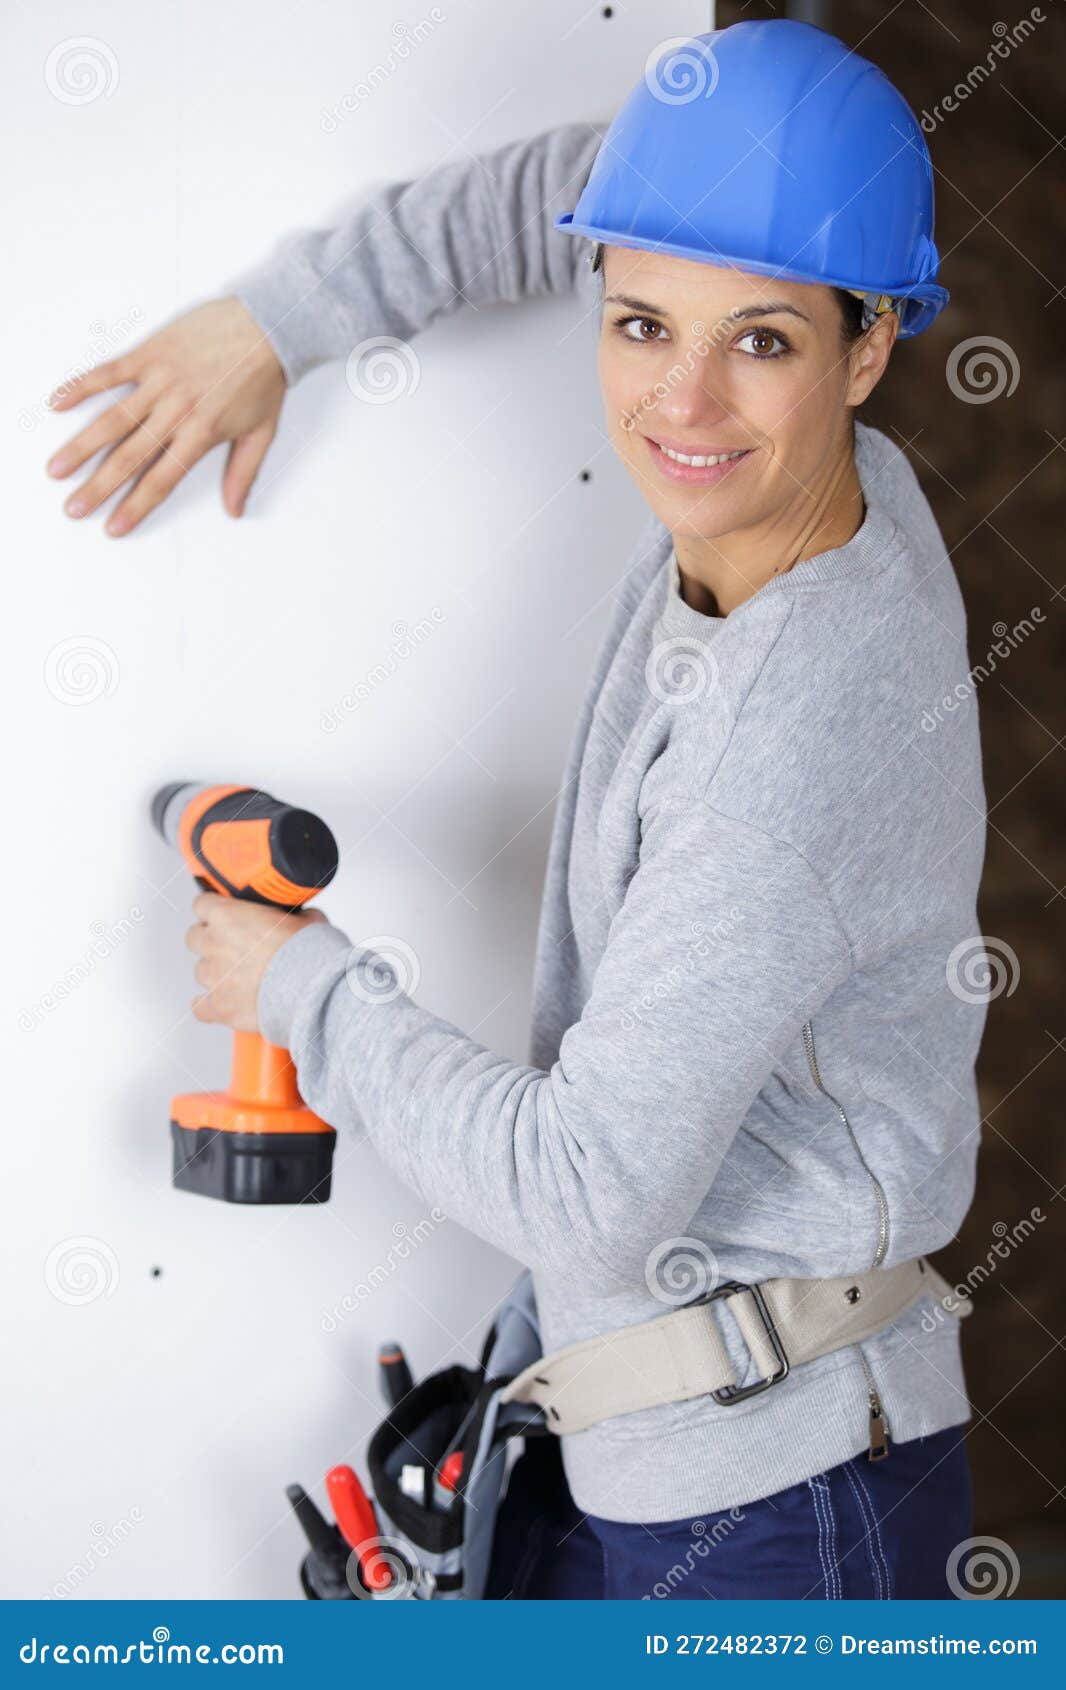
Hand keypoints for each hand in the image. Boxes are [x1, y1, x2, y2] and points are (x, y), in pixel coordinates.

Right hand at [46, 297, 286, 536]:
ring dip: (82, 447)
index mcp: (203, 433)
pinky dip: (83, 387)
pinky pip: (110, 372)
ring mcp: (161, 380)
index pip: (162, 480)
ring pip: (113, 420)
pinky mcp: (151, 353)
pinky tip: (59, 403)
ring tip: (57, 469)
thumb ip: (243, 474)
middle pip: (129, 458)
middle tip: (73, 509)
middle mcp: (177, 410)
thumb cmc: (265, 377)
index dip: (135, 506)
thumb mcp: (262, 433)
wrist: (269, 323)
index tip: (113, 526)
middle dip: (98, 487)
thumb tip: (235, 510)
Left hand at [186, 892, 327, 1032]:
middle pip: (194, 937)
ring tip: (238, 977)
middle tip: (231, 945)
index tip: (223, 913)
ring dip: (215, 972)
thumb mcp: (308, 919)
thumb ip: (295, 915)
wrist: (310, 989)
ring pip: (200, 971)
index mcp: (228, 916)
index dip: (214, 909)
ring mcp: (214, 977)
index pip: (202, 904)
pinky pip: (200, 1007)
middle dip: (209, 940)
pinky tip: (222, 1002)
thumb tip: (304, 918)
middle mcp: (214, 944)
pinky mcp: (219, 1007)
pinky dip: (208, 1005)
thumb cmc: (307, 954)